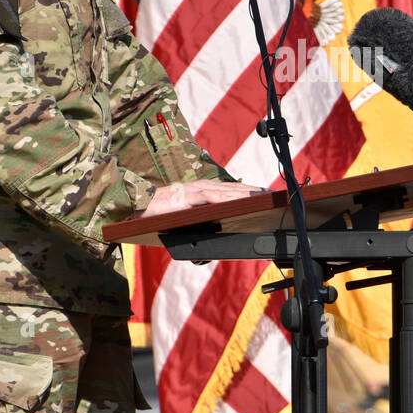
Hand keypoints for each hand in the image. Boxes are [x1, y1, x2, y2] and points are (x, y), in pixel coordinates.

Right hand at [139, 179, 266, 216]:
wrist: (140, 205)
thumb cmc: (162, 212)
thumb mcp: (186, 212)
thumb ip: (201, 215)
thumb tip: (217, 225)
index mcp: (203, 189)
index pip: (231, 189)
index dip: (249, 190)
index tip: (265, 193)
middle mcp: (202, 186)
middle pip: (233, 188)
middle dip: (254, 191)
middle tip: (272, 194)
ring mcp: (196, 191)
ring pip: (226, 191)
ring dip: (245, 194)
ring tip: (262, 197)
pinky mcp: (189, 198)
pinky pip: (212, 198)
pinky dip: (227, 199)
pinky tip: (239, 202)